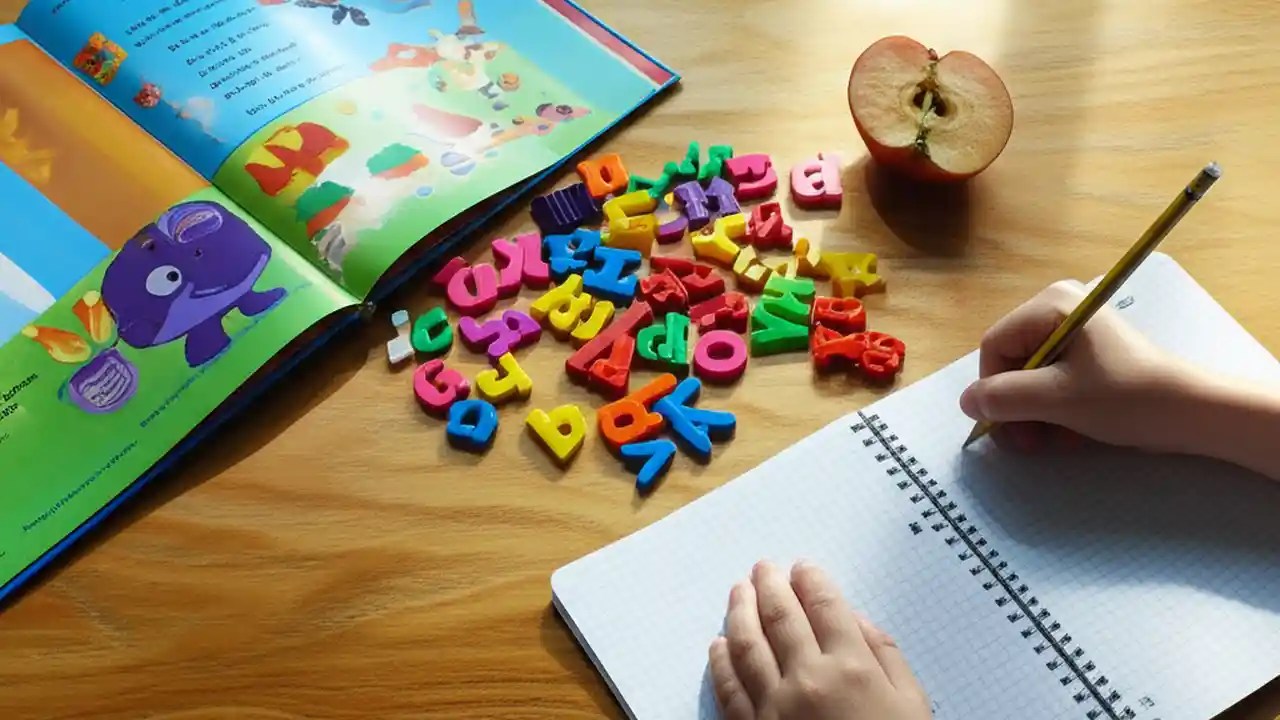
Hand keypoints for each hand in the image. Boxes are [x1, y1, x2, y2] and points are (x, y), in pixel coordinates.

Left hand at [708, 561, 931, 719]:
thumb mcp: (913, 705)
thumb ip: (885, 655)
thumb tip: (854, 618)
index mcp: (851, 667)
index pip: (824, 605)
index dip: (811, 580)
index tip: (802, 567)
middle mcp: (807, 678)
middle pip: (780, 616)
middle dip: (769, 584)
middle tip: (762, 567)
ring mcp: (774, 706)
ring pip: (746, 644)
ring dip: (739, 611)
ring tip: (737, 591)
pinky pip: (729, 688)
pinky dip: (721, 661)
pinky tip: (718, 644)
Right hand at [959, 280, 1198, 452]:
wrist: (1194, 413)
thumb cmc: (1126, 398)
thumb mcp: (1058, 400)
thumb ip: (1005, 398)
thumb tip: (965, 402)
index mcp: (1051, 304)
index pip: (995, 346)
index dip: (993, 390)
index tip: (1008, 428)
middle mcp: (1060, 309)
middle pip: (1011, 362)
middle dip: (1016, 406)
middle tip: (1028, 443)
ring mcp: (1076, 331)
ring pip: (1030, 377)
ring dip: (1034, 415)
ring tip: (1053, 442)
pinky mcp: (1090, 355)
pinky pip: (1052, 381)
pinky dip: (1054, 411)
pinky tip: (1070, 434)